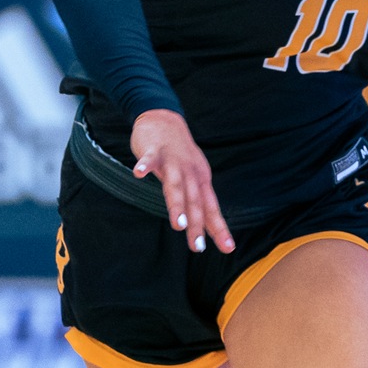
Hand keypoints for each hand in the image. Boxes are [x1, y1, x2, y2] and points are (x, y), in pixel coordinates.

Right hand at [129, 109, 231, 253]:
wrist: (165, 118)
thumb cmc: (179, 156)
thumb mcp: (193, 179)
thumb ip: (197, 201)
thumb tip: (206, 228)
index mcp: (201, 181)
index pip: (211, 208)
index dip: (219, 228)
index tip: (228, 248)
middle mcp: (191, 173)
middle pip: (194, 202)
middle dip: (196, 225)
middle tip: (197, 247)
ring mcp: (173, 161)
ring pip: (175, 185)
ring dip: (177, 204)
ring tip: (177, 224)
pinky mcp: (155, 150)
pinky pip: (149, 158)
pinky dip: (144, 165)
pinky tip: (139, 173)